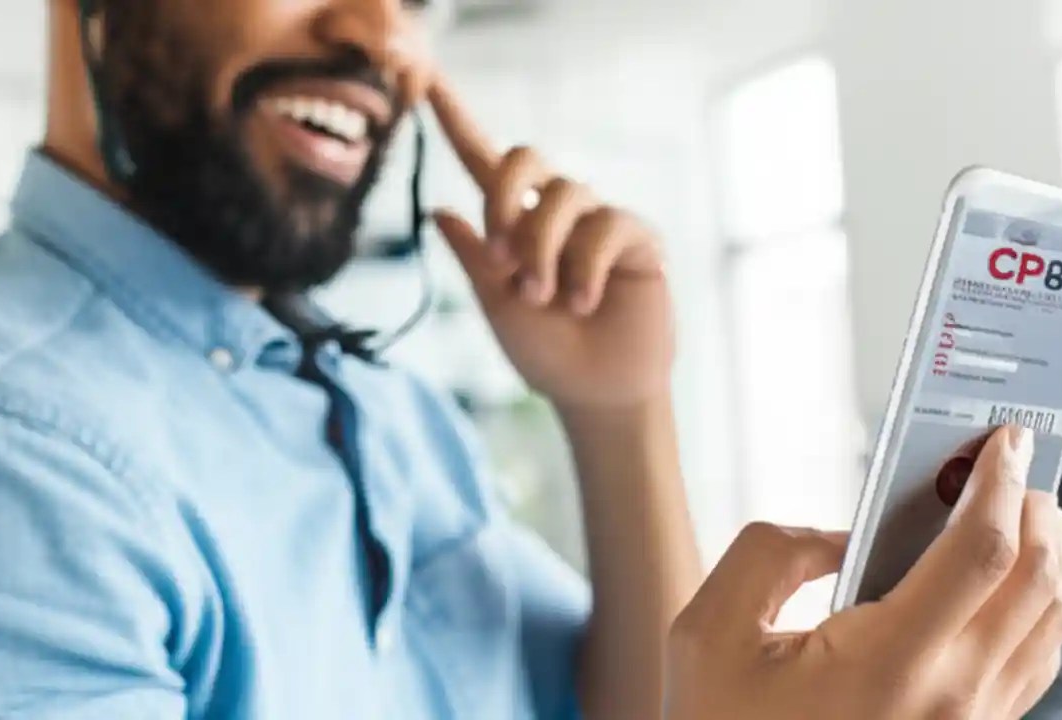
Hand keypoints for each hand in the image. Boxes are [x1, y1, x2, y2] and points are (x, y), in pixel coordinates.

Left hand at [428, 77, 672, 410]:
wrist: (595, 393)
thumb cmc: (546, 353)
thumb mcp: (494, 303)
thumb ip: (472, 255)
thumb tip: (438, 208)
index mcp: (514, 224)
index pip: (482, 161)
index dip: (455, 118)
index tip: (424, 78)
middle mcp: (555, 214)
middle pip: (525, 158)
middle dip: (503, 197)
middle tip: (499, 255)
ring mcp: (597, 223)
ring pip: (565, 194)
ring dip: (543, 246)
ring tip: (542, 295)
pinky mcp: (637, 240)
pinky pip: (607, 223)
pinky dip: (586, 265)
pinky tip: (582, 302)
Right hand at [666, 426, 1061, 718]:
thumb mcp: (707, 630)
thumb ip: (769, 554)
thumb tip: (837, 537)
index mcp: (886, 667)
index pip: (979, 554)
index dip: (999, 483)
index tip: (1003, 440)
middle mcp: (947, 702)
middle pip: (1035, 583)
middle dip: (1037, 509)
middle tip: (1012, 469)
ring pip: (1048, 626)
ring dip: (1046, 556)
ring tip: (1017, 512)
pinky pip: (1032, 666)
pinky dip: (1034, 607)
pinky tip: (1004, 581)